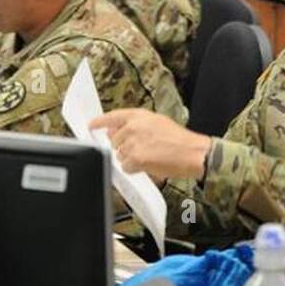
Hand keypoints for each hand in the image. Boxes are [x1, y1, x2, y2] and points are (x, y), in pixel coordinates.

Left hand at [89, 109, 209, 182]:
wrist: (193, 152)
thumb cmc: (180, 140)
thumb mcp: (157, 123)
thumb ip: (135, 125)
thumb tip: (116, 132)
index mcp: (139, 115)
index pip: (112, 117)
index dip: (99, 122)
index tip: (91, 125)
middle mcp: (133, 127)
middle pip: (114, 142)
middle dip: (124, 148)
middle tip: (142, 150)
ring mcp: (133, 143)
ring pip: (120, 156)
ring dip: (131, 159)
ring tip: (149, 157)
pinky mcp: (136, 158)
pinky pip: (126, 167)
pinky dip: (135, 169)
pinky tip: (148, 165)